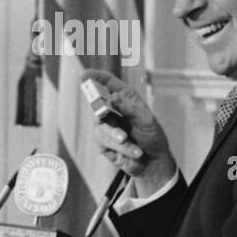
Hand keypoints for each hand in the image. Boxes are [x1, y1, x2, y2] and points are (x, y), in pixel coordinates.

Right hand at [80, 69, 176, 196]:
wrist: (153, 160)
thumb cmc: (151, 135)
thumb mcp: (146, 120)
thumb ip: (129, 108)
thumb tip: (112, 98)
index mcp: (124, 97)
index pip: (107, 83)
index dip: (95, 77)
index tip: (83, 75)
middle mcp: (112, 109)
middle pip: (97, 103)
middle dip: (100, 109)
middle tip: (103, 114)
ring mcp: (105, 126)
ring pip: (102, 127)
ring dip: (117, 136)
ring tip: (129, 141)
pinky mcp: (103, 142)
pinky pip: (106, 142)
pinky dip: (123, 148)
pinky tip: (135, 151)